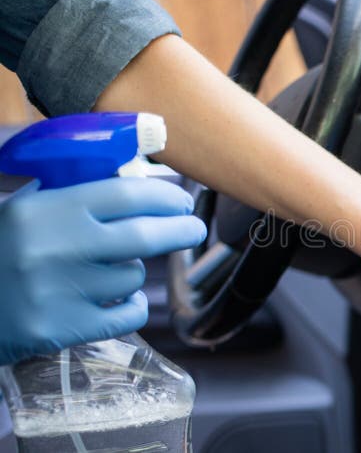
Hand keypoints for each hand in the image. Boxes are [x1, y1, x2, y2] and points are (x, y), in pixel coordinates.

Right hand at [0, 177, 206, 364]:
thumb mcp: (24, 207)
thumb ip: (73, 191)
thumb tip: (134, 174)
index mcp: (46, 209)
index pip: (126, 194)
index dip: (165, 197)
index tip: (182, 201)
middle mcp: (56, 248)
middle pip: (145, 235)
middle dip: (180, 230)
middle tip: (192, 229)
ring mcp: (60, 292)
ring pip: (133, 276)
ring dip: (134, 272)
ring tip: (110, 270)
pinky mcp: (62, 329)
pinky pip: (128, 314)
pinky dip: (131, 306)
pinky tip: (117, 300)